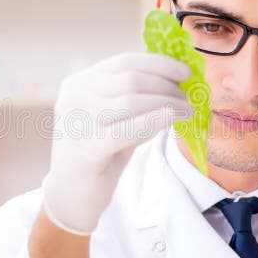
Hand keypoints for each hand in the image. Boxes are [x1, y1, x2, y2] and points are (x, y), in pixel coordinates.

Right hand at [42, 52, 192, 235]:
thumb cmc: (98, 153)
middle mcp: (75, 97)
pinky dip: (157, 119)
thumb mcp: (113, 118)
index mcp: (79, 83)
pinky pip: (129, 129)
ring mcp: (79, 122)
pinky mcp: (88, 149)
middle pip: (132, 79)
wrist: (69, 195)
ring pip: (133, 100)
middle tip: (187, 98)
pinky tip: (174, 120)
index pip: (124, 62)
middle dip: (167, 86)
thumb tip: (176, 82)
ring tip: (187, 111)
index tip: (184, 73)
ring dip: (168, 102)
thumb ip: (136, 98)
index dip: (159, 64)